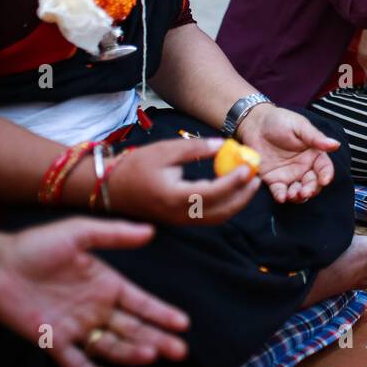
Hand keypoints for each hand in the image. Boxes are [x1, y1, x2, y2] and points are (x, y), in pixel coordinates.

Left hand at [0, 221, 189, 366]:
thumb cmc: (37, 245)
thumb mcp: (79, 233)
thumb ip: (114, 234)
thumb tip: (150, 231)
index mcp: (107, 284)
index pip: (141, 303)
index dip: (162, 313)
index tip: (183, 323)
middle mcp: (96, 308)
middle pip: (133, 329)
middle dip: (157, 339)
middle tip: (179, 350)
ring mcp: (76, 327)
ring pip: (111, 346)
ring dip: (132, 352)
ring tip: (151, 355)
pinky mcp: (53, 341)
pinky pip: (76, 362)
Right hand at [106, 138, 259, 224]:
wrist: (110, 187)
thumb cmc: (136, 166)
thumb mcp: (165, 151)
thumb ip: (195, 148)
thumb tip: (223, 145)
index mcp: (176, 197)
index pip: (214, 192)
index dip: (234, 181)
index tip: (248, 166)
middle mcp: (180, 215)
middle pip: (222, 211)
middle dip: (243, 195)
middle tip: (256, 176)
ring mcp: (180, 221)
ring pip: (218, 217)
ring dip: (237, 203)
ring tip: (249, 183)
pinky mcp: (180, 220)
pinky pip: (209, 217)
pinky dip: (225, 206)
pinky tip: (231, 189)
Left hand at [237, 105, 338, 204]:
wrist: (255, 123)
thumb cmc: (280, 120)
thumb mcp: (300, 126)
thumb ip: (316, 138)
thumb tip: (335, 144)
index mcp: (314, 154)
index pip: (324, 168)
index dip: (326, 175)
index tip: (324, 180)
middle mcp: (304, 167)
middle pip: (313, 183)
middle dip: (311, 190)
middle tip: (304, 192)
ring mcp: (289, 175)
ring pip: (298, 191)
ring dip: (298, 196)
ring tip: (293, 195)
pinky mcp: (273, 180)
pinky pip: (280, 191)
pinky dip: (281, 196)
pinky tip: (281, 197)